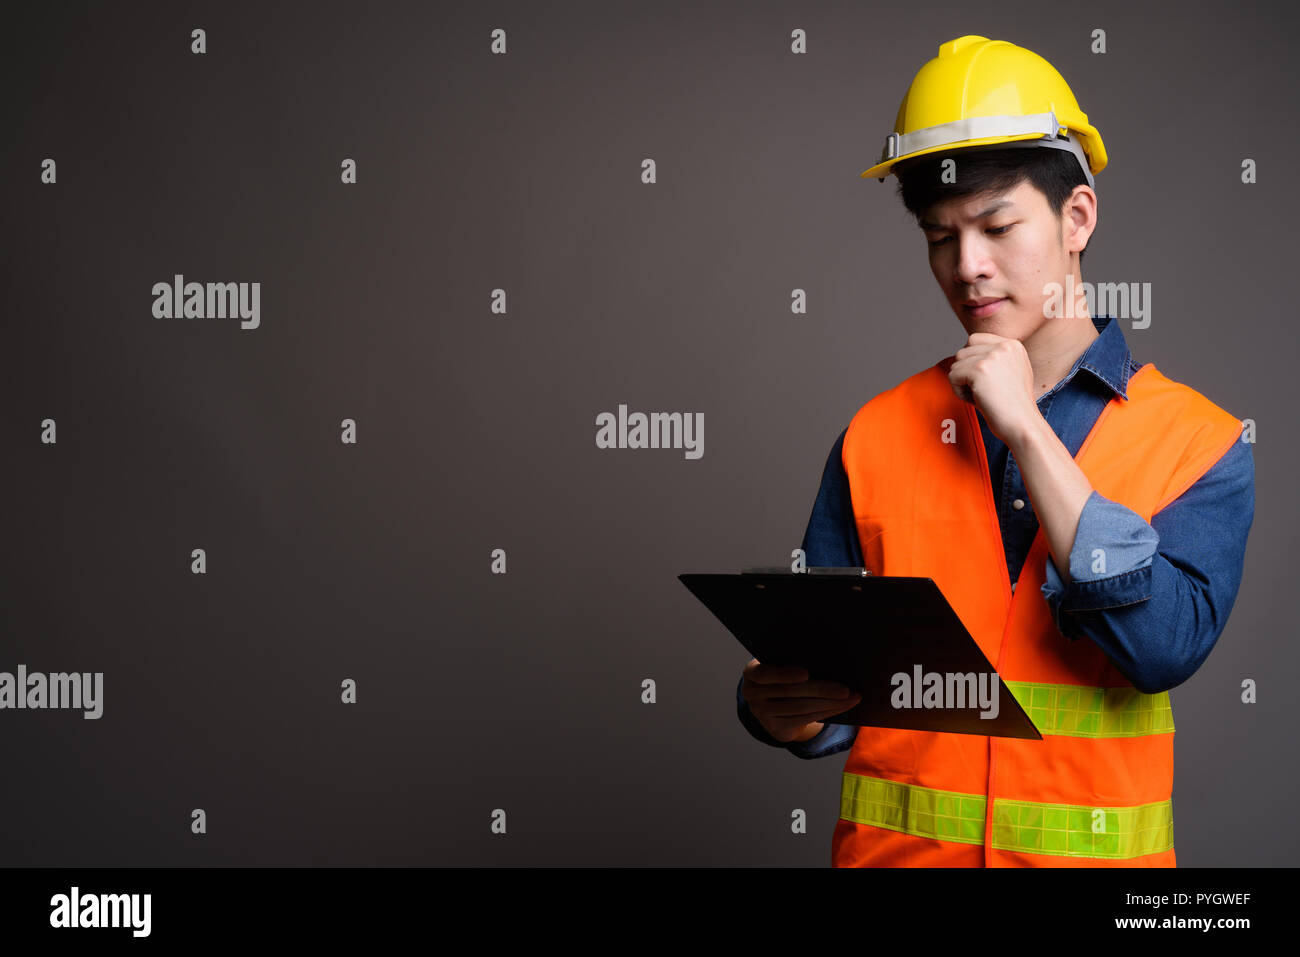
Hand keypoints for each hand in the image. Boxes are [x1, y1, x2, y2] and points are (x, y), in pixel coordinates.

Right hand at [741, 658, 860, 742]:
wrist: (772, 704)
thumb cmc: (782, 676)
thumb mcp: (779, 665)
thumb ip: (792, 661)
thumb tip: (829, 658)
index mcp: (751, 672)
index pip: (765, 674)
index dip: (785, 674)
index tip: (806, 674)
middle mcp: (752, 694)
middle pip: (790, 692)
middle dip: (821, 690)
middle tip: (845, 689)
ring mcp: (762, 714)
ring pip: (802, 707)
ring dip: (830, 703)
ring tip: (851, 697)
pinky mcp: (776, 728)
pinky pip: (806, 719)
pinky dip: (828, 712)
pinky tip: (843, 706)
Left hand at [947, 333, 1037, 444]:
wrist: (1022, 424)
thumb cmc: (1014, 406)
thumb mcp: (1012, 373)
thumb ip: (994, 359)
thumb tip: (963, 357)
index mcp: (1013, 345)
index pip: (974, 340)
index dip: (970, 360)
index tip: (981, 380)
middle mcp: (1004, 346)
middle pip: (962, 351)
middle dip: (965, 373)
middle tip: (981, 391)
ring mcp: (992, 356)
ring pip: (956, 364)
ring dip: (962, 383)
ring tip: (980, 396)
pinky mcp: (979, 369)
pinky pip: (952, 376)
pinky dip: (959, 391)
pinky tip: (976, 400)